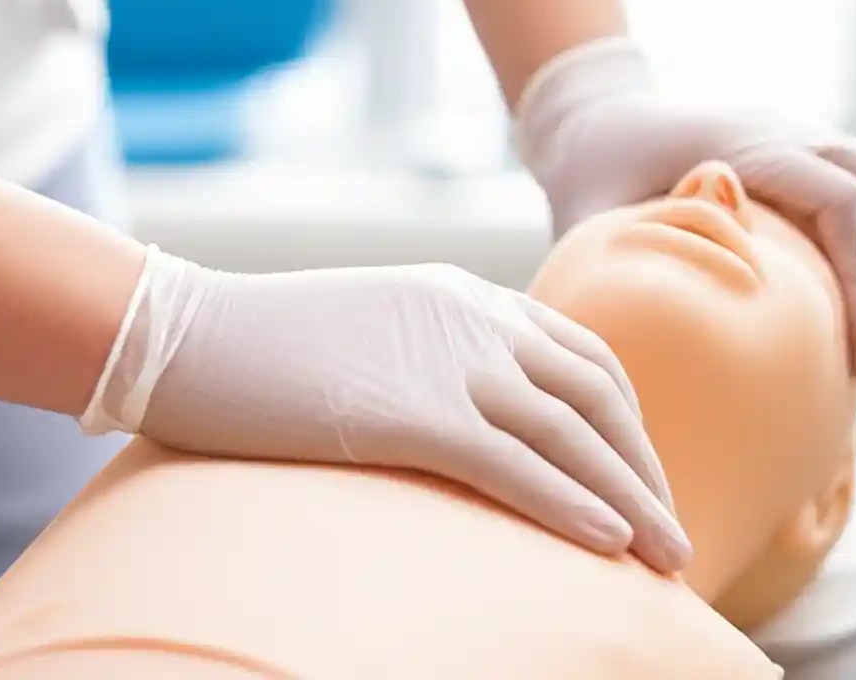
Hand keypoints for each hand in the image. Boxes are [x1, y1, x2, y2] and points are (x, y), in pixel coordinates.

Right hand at [81, 247, 691, 571]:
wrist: (183, 335)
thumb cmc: (262, 345)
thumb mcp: (371, 330)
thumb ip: (431, 357)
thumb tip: (465, 416)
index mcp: (467, 299)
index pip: (581, 359)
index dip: (624, 425)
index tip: (639, 479)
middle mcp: (475, 320)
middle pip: (596, 396)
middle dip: (644, 469)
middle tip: (673, 532)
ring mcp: (446, 361)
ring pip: (571, 433)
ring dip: (630, 498)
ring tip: (667, 557)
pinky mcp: (411, 411)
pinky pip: (516, 464)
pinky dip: (571, 504)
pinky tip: (608, 544)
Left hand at [516, 37, 855, 377]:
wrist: (588, 114)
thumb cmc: (585, 169)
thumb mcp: (590, 220)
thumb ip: (620, 271)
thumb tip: (637, 362)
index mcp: (740, 139)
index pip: (838, 198)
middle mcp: (778, 126)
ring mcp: (788, 133)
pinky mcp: (787, 152)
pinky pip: (845, 195)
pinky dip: (850, 250)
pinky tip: (829, 314)